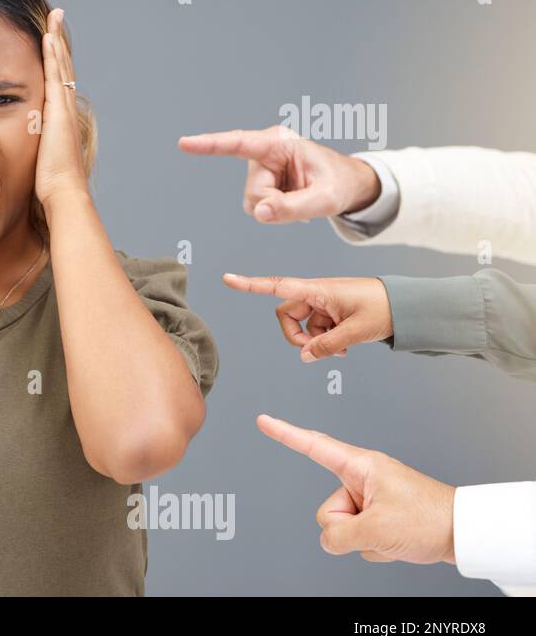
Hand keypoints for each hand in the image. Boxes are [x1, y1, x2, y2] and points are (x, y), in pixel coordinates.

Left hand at [34, 7, 88, 208]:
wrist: (64, 192)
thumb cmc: (50, 184)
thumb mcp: (39, 159)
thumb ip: (33, 148)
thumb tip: (19, 152)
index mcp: (60, 119)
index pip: (58, 82)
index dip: (55, 61)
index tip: (51, 41)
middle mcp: (65, 109)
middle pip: (63, 67)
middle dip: (59, 42)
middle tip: (56, 18)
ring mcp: (63, 108)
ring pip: (61, 66)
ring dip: (57, 40)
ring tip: (54, 17)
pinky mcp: (57, 110)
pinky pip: (56, 75)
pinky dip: (53, 55)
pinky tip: (48, 36)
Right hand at [178, 126, 379, 222]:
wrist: (346, 185)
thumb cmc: (339, 184)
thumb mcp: (326, 199)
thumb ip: (294, 207)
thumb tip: (260, 213)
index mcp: (278, 142)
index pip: (239, 144)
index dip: (210, 145)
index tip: (184, 143)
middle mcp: (264, 152)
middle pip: (254, 191)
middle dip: (277, 205)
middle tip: (304, 201)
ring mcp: (259, 168)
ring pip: (253, 203)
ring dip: (277, 210)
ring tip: (301, 199)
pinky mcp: (259, 182)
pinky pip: (257, 208)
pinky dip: (275, 212)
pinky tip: (292, 203)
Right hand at [222, 273, 392, 361]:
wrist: (408, 306)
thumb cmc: (384, 308)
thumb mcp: (355, 331)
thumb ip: (327, 346)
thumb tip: (306, 356)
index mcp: (318, 290)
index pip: (277, 286)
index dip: (250, 284)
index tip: (228, 279)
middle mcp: (316, 295)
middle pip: (287, 316)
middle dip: (296, 337)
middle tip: (316, 351)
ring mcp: (323, 305)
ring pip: (302, 327)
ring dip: (315, 342)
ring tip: (341, 349)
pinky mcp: (332, 314)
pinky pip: (317, 331)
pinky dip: (325, 342)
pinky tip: (344, 348)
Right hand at [257, 414, 455, 564]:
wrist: (463, 533)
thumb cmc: (429, 519)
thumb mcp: (375, 531)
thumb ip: (337, 536)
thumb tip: (329, 539)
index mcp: (361, 467)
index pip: (313, 446)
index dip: (285, 433)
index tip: (264, 421)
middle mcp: (363, 480)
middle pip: (328, 509)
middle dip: (345, 528)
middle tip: (377, 529)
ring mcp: (370, 499)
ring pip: (343, 527)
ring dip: (364, 539)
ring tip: (394, 534)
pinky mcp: (379, 516)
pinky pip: (359, 536)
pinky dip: (375, 544)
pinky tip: (396, 540)